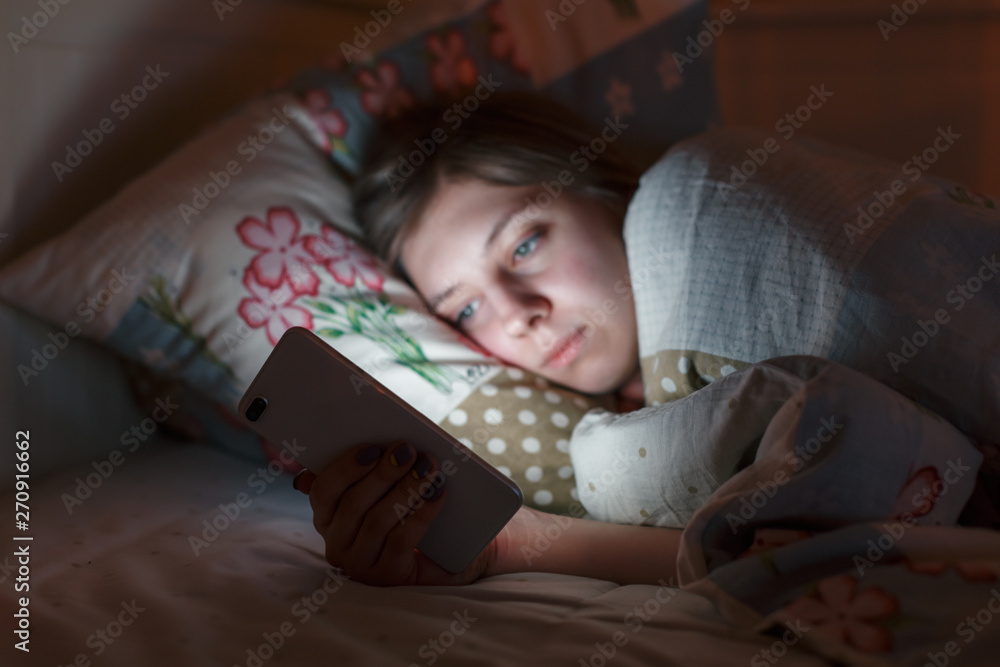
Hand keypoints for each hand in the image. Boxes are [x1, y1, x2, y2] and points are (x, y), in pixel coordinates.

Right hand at [293, 441, 495, 586]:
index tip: (374, 447)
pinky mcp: (387, 577)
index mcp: (329, 517)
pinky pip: (402, 540)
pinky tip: (438, 493)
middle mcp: (337, 544)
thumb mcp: (392, 487)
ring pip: (377, 521)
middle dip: (383, 473)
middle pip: (353, 504)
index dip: (346, 467)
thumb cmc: (415, 511)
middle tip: (408, 450)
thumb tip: (372, 439)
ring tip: (429, 467)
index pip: (323, 491)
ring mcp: (360, 564)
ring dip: (405, 489)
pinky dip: (421, 513)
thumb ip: (374, 464)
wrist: (454, 554)